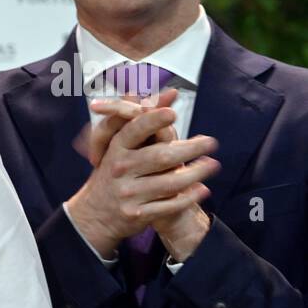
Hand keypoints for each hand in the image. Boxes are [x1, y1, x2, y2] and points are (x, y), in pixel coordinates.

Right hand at [66, 91, 217, 258]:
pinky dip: (189, 197)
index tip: (172, 113)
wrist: (95, 214)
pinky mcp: (137, 214)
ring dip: (196, 173)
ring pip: (170, 182)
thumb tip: (170, 92)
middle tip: (211, 142)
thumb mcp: (120, 147)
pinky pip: (170, 205)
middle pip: (160, 156)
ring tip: (212, 165)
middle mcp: (120, 170)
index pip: (133, 131)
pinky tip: (202, 189)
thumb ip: (146, 119)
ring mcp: (128, 194)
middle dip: (191, 148)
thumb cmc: (114, 173)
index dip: (152, 120)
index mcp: (116, 150)